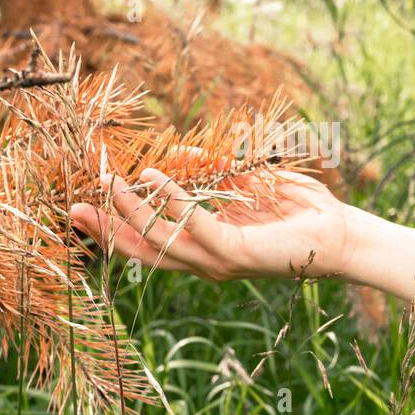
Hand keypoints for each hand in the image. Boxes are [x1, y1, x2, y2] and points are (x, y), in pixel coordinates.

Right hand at [69, 167, 360, 281]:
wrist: (340, 234)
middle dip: (107, 230)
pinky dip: (173, 201)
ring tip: (111, 183)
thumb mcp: (246, 184)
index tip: (85, 205)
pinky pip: (195, 226)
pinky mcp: (235, 253)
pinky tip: (157, 178)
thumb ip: (213, 173)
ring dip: (133, 210)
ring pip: (161, 240)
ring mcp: (218, 260)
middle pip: (142, 251)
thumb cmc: (297, 211)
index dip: (114, 227)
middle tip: (74, 207)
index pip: (148, 244)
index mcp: (204, 248)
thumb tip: (182, 153)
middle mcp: (205, 261)